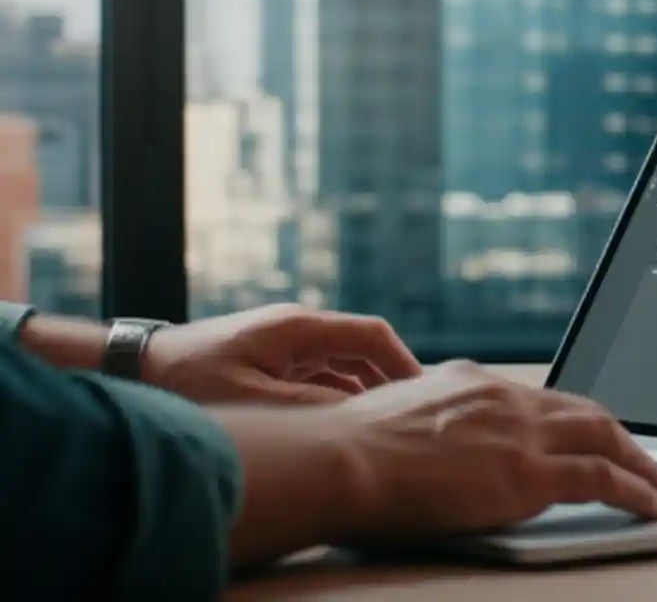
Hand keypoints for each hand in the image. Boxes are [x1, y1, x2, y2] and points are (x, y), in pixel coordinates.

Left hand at [142, 304, 420, 403]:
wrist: (134, 370)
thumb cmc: (188, 384)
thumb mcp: (255, 400)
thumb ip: (313, 405)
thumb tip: (362, 415)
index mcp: (299, 327)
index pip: (373, 335)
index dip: (405, 365)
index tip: (423, 398)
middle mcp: (298, 329)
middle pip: (365, 350)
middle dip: (392, 382)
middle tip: (413, 420)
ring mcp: (286, 344)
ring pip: (346, 365)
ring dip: (368, 393)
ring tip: (387, 428)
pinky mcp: (274, 361)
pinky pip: (324, 375)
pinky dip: (342, 397)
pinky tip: (348, 428)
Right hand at [332, 360, 656, 539]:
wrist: (340, 459)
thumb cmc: (347, 453)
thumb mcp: (392, 422)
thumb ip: (427, 430)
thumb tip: (430, 453)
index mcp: (471, 382)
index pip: (540, 398)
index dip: (573, 420)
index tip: (590, 435)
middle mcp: (504, 397)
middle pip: (585, 411)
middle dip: (622, 437)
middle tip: (646, 460)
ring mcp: (520, 431)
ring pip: (605, 437)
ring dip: (642, 464)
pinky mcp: (529, 472)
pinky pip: (603, 478)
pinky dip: (636, 490)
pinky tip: (652, 505)